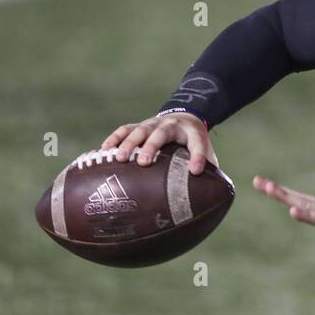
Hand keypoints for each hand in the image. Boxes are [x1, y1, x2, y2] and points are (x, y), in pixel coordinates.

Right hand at [101, 112, 217, 173]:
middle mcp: (170, 126)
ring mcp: (152, 124)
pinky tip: (103, 152)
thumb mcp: (206, 152)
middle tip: (143, 162)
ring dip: (128, 144)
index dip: (197, 157)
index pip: (197, 145)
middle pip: (160, 134)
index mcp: (192, 133)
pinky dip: (114, 139)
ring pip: (139, 130)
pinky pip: (124, 130)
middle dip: (151, 147)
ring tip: (119, 159)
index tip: (195, 171)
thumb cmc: (194, 142)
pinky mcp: (139, 125)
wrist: (185, 116)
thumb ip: (208, 170)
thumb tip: (211, 198)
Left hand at [252, 176, 314, 258]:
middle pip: (299, 198)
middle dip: (277, 191)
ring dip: (287, 197)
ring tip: (269, 189)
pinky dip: (306, 214)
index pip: (301, 202)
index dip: (283, 195)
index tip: (265, 186)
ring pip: (307, 204)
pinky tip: (293, 210)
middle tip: (257, 181)